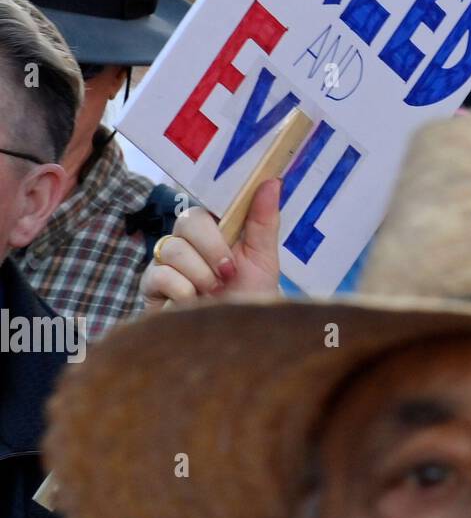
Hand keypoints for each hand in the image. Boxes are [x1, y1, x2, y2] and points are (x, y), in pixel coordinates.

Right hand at [140, 179, 281, 310]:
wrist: (237, 336)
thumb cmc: (250, 296)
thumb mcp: (264, 258)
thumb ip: (264, 220)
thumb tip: (272, 181)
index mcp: (214, 230)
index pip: (205, 205)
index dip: (218, 212)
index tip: (233, 228)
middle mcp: (187, 241)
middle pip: (188, 220)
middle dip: (213, 248)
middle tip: (229, 273)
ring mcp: (166, 263)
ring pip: (173, 248)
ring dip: (201, 274)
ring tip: (215, 292)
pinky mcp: (151, 287)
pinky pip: (159, 274)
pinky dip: (183, 289)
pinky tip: (193, 302)